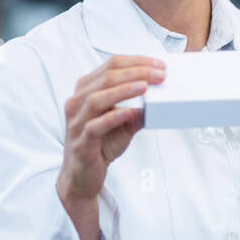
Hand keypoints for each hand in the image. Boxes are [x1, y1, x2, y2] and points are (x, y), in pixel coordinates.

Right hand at [56, 55, 165, 204]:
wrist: (82, 177)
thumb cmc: (99, 146)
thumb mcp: (124, 125)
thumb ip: (139, 111)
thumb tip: (162, 102)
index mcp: (86, 91)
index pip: (111, 66)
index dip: (136, 62)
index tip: (159, 65)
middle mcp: (78, 103)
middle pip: (105, 78)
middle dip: (135, 72)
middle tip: (159, 74)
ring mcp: (77, 123)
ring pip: (96, 99)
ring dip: (123, 90)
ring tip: (144, 86)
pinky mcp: (81, 143)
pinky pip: (94, 127)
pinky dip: (111, 118)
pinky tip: (127, 112)